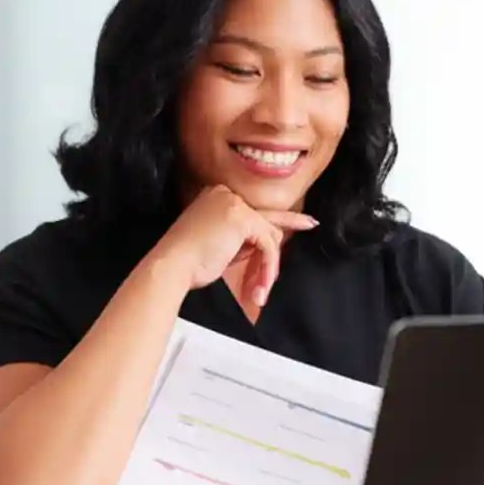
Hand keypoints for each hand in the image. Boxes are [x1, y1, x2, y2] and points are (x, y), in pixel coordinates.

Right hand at [146, 185, 317, 305]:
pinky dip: (267, 267)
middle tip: (311, 224)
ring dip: (268, 267)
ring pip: (269, 235)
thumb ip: (242, 239)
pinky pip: (268, 245)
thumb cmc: (189, 263)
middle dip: (287, 228)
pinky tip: (261, 285)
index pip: (253, 211)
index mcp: (217, 197)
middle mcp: (226, 194)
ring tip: (260, 290)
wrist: (172, 266)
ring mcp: (235, 204)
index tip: (298, 220)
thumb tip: (267, 243)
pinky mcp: (243, 218)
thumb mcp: (220, 245)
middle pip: (266, 217)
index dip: (275, 220)